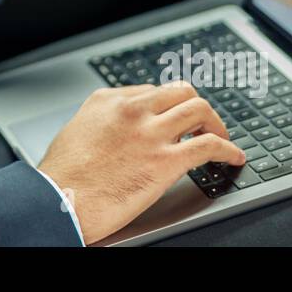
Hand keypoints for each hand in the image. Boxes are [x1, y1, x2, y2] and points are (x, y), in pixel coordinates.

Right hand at [38, 81, 246, 244]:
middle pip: (181, 92)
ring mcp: (150, 133)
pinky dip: (228, 149)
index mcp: (108, 101)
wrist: (57, 199)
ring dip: (216, 124)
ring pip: (199, 109)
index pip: (152, 92)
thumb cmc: (60, 176)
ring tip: (222, 139)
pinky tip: (233, 157)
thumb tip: (115, 134)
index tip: (176, 121)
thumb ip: (101, 125)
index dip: (168, 108)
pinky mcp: (165, 161)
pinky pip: (209, 146)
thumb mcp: (76, 133)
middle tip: (203, 126)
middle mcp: (132, 110)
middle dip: (196, 108)